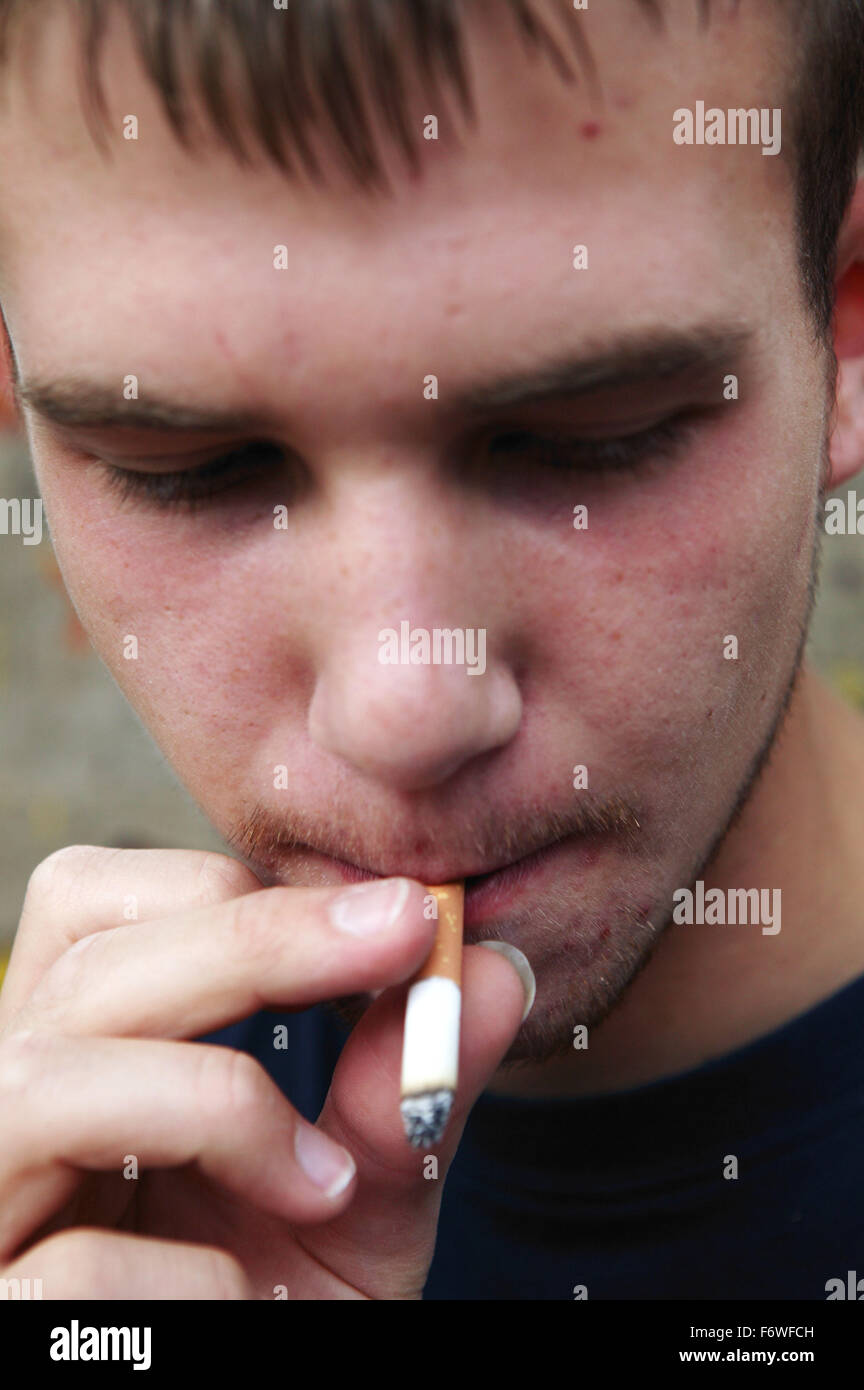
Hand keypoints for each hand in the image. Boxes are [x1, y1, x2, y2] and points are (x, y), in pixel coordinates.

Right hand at [0, 847, 527, 1298]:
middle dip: (258, 941)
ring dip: (215, 1103)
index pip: (92, 908)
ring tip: (327, 1183)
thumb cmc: (276, 1313)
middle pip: (83, 969)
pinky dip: (196, 1277)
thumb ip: (401, 1096)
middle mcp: (12, 1125)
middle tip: (404, 935)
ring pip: (43, 1085)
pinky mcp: (2, 1317)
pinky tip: (247, 1305)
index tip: (392, 913)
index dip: (231, 893)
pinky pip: (71, 1269)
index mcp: (81, 1067)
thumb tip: (491, 968)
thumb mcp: (354, 1205)